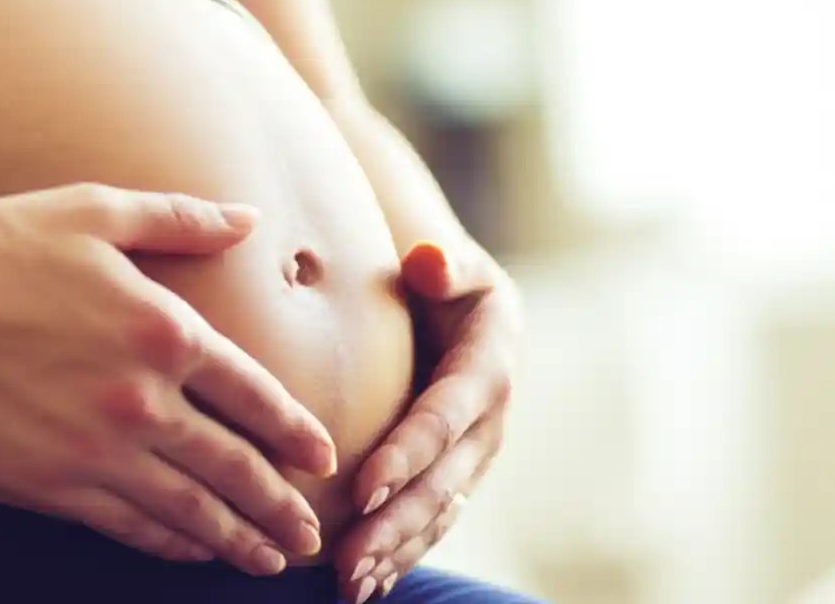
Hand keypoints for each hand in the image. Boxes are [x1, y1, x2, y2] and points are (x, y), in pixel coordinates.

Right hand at [0, 183, 335, 575]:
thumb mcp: (97, 212)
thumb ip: (182, 218)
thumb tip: (249, 218)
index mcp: (164, 332)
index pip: (253, 395)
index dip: (295, 432)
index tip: (323, 458)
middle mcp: (141, 400)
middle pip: (232, 466)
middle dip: (280, 506)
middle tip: (311, 535)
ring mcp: (96, 449)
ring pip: (187, 508)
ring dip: (236, 538)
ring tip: (268, 560)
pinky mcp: (51, 482)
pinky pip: (127, 523)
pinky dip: (168, 542)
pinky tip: (192, 552)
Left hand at [334, 241, 519, 601]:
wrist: (470, 312)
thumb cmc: (449, 282)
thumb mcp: (456, 266)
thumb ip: (444, 266)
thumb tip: (426, 262)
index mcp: (487, 368)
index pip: (443, 417)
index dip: (407, 454)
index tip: (361, 486)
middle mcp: (486, 424)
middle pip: (441, 483)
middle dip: (395, 524)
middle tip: (347, 559)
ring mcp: (474, 459)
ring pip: (437, 515)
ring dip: (396, 553)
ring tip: (352, 586)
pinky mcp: (456, 479)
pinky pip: (431, 524)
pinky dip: (401, 557)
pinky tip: (367, 586)